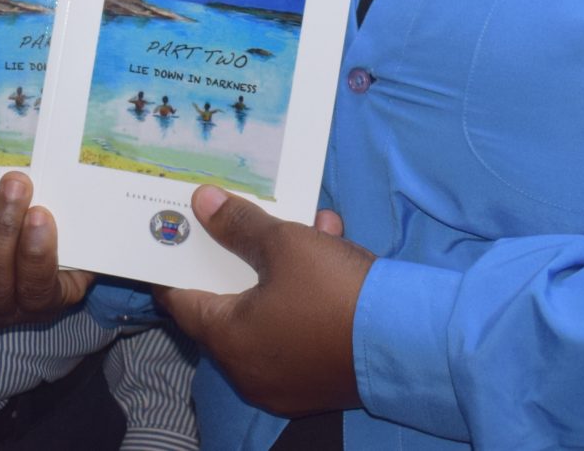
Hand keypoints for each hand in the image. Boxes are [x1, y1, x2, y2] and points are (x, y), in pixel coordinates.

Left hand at [157, 185, 369, 416]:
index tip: (172, 238)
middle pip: (229, 305)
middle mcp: (249, 371)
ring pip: (270, 312)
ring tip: (307, 225)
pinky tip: (332, 250)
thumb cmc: (334, 293)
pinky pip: (298, 329)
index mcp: (229, 342)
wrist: (410, 343)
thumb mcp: (285, 245)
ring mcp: (285, 381)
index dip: (175, 265)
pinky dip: (306, 294)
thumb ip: (239, 224)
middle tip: (239, 223)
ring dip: (283, 269)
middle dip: (241, 257)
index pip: (181, 301)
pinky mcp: (319, 380)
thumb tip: (202, 202)